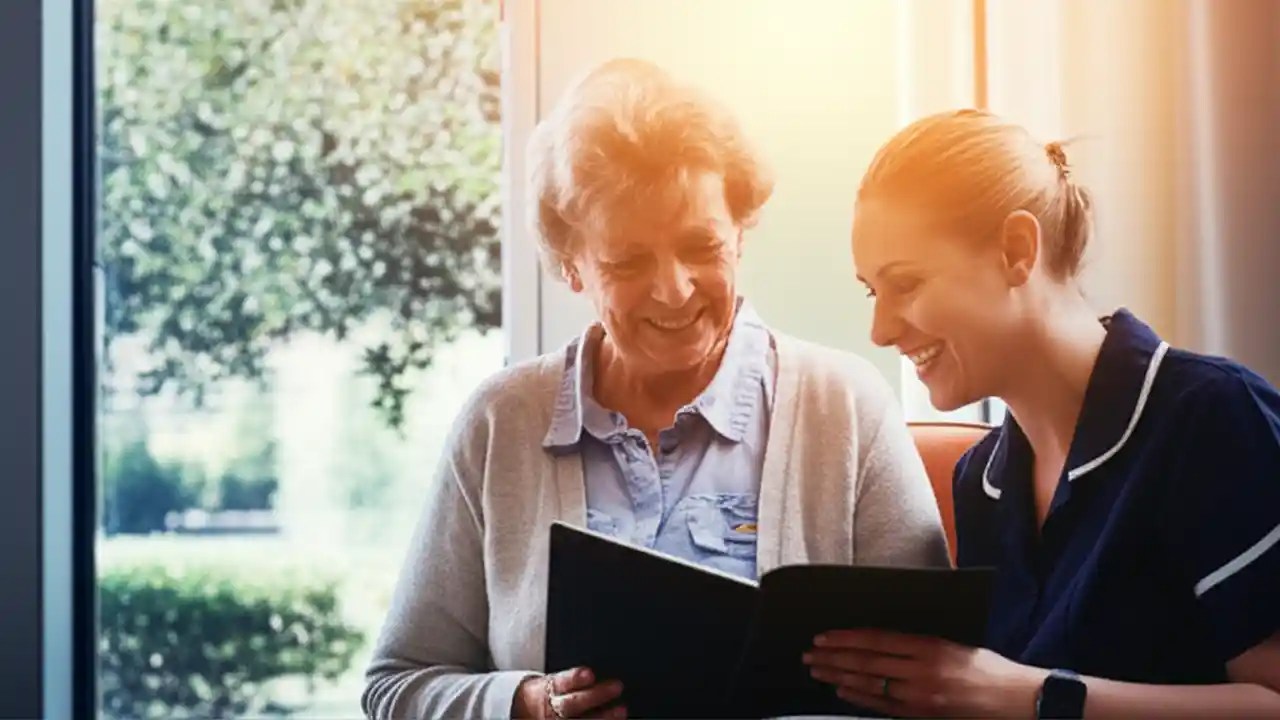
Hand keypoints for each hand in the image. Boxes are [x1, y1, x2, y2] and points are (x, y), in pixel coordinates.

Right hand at [513, 667, 625, 718]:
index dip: (574, 678)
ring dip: (601, 717)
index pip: (560, 682)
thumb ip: (573, 676)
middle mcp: (553, 708)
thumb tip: (599, 666)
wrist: (527, 711)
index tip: (589, 673)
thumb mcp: (555, 680)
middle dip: (594, 696)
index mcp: (548, 688)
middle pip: (571, 704)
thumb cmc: (550, 691)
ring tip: (621, 710)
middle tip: (617, 686)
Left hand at [802, 629, 1046, 717]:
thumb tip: (880, 641)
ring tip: (817, 672)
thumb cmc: (987, 668)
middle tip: (809, 655)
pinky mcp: (922, 715)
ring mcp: (920, 697)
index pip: (876, 640)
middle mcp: (921, 671)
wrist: (1015, 699)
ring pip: (869, 686)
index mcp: (929, 646)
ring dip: (839, 678)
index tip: (824, 636)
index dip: (846, 639)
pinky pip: (883, 706)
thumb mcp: (952, 644)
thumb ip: (917, 644)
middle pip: (866, 663)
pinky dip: (859, 698)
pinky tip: (842, 692)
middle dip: (833, 659)